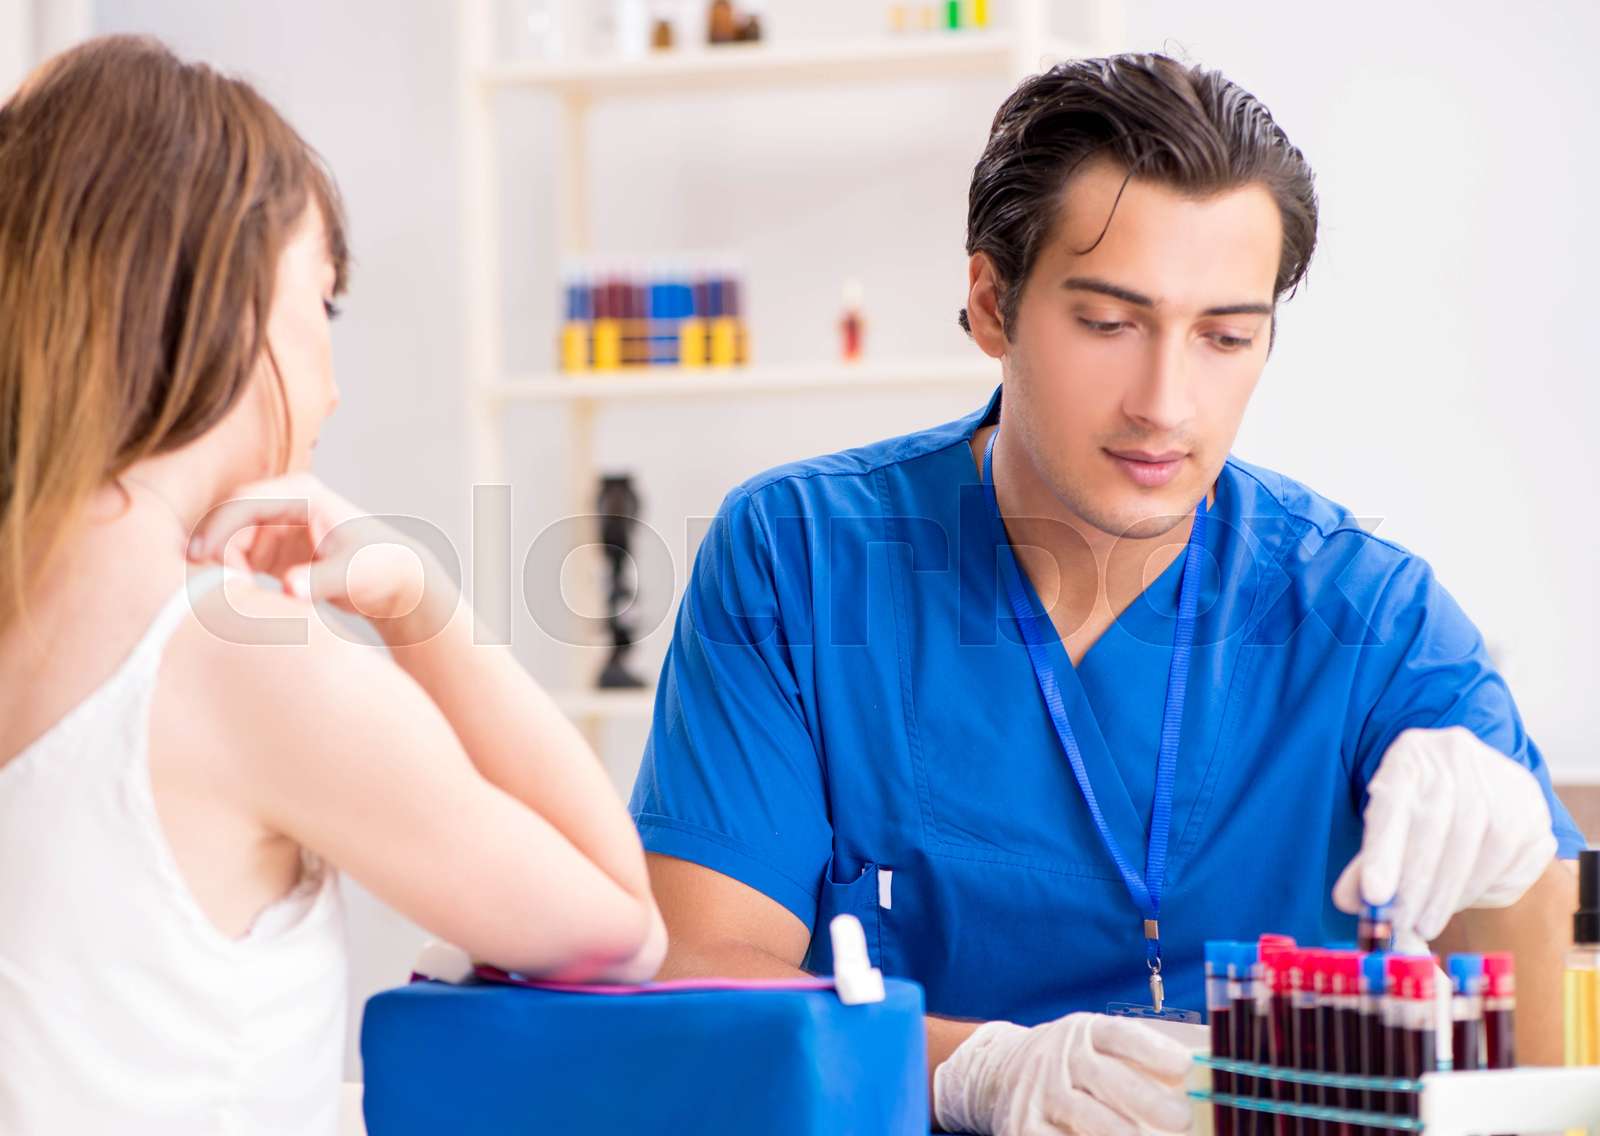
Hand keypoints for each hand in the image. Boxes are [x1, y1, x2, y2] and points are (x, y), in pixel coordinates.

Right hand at [186, 473, 436, 624]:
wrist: (396, 582)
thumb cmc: (380, 569)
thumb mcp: (352, 574)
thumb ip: (318, 580)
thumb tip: (289, 589)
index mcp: (301, 495)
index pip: (243, 501)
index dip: (216, 527)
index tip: (199, 558)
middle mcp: (283, 504)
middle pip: (227, 521)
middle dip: (214, 552)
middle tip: (215, 590)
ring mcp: (274, 527)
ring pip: (227, 543)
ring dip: (221, 567)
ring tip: (232, 600)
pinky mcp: (271, 551)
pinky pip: (236, 561)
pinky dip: (231, 578)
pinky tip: (239, 603)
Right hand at [935, 1013, 1192, 1135]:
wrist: (997, 1071)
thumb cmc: (1068, 1064)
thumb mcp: (1091, 1046)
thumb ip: (1132, 1061)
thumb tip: (1193, 1086)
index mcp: (1083, 1033)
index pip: (1119, 1035)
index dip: (1151, 1049)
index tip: (1184, 1066)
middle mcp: (1060, 1059)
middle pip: (1106, 1078)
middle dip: (1147, 1100)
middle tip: (1182, 1118)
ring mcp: (1041, 1094)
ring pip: (1085, 1116)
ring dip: (1121, 1134)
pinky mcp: (1024, 1127)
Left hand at [1333, 725, 1556, 939]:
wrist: (1471, 786)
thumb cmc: (1417, 811)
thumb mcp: (1386, 825)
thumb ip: (1366, 863)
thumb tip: (1350, 902)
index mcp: (1410, 755)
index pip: (1393, 803)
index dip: (1383, 851)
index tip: (1374, 895)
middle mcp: (1456, 757)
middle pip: (1436, 826)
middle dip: (1418, 884)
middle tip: (1403, 924)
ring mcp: (1501, 778)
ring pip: (1481, 842)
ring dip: (1453, 892)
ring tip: (1428, 920)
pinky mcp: (1534, 806)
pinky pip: (1514, 855)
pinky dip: (1485, 886)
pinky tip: (1463, 899)